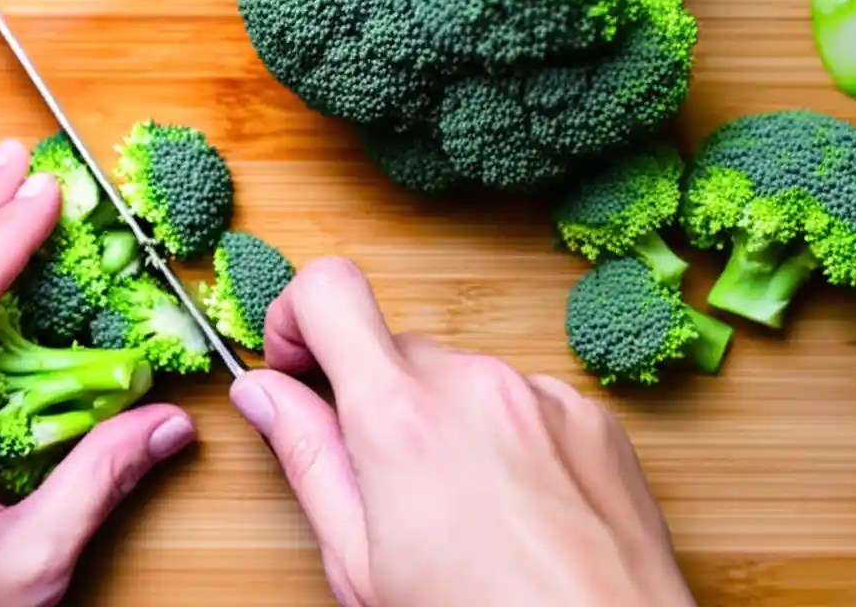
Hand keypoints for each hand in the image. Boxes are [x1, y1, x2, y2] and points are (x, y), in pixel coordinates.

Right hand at [230, 257, 695, 606]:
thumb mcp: (361, 564)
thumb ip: (308, 459)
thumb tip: (264, 392)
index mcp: (402, 418)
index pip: (331, 291)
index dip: (297, 315)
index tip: (298, 365)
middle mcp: (475, 384)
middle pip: (395, 349)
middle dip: (377, 400)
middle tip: (387, 488)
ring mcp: (542, 395)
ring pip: (461, 379)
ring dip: (446, 424)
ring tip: (467, 514)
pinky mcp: (591, 415)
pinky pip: (524, 400)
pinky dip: (507, 439)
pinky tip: (519, 511)